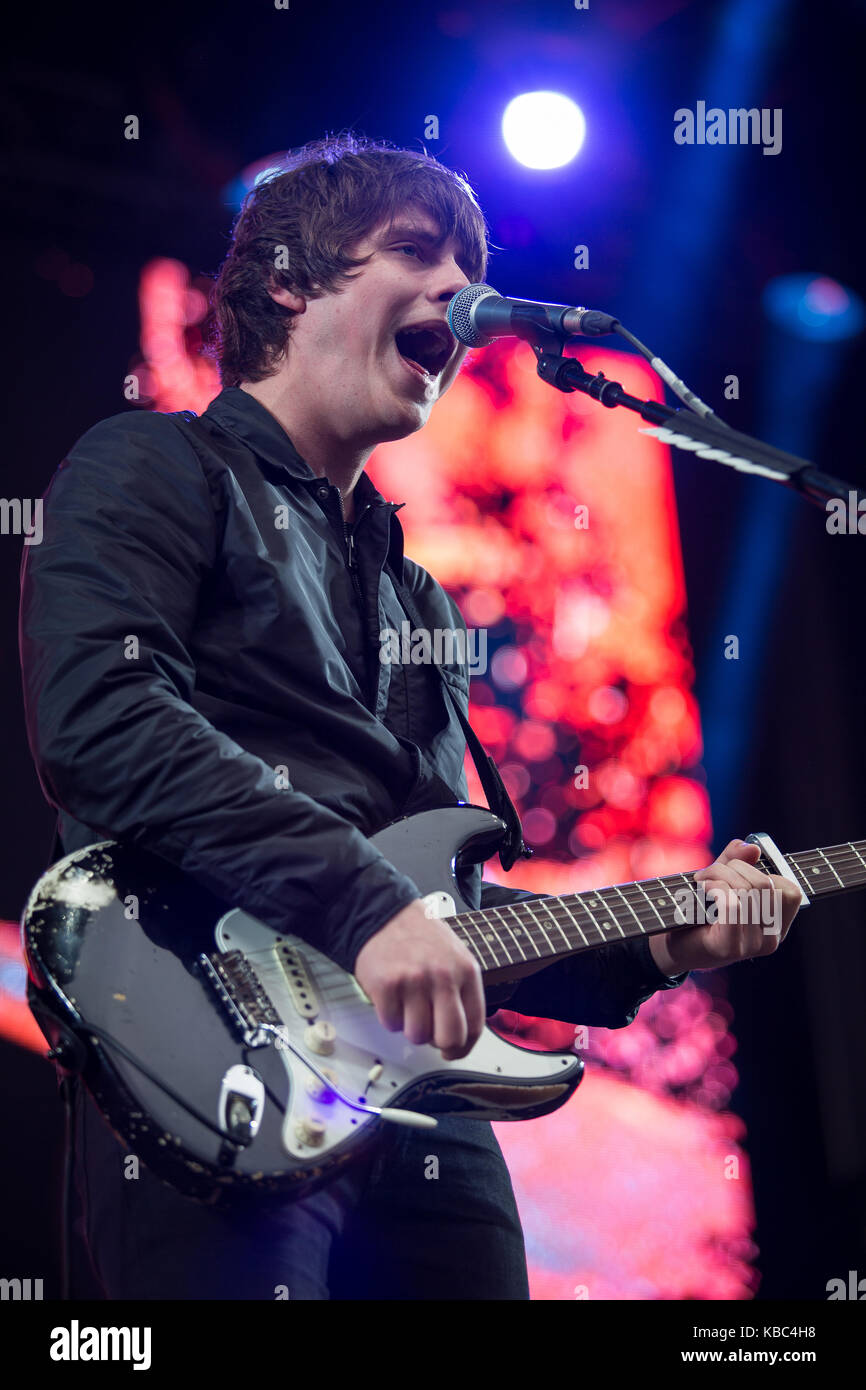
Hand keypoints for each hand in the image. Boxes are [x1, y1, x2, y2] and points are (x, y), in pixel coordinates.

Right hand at [353, 900, 485, 1060]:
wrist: (385, 913)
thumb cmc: (420, 937)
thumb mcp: (455, 956)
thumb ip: (462, 992)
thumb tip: (462, 1035)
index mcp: (466, 971)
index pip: (474, 1027)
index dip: (463, 1047)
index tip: (453, 1051)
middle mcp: (443, 976)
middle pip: (449, 1038)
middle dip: (438, 1044)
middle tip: (430, 1035)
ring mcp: (414, 981)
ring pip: (417, 1036)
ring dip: (410, 1027)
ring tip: (408, 1004)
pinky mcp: (387, 985)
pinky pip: (391, 1024)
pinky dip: (390, 1016)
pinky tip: (393, 996)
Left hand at [648, 838, 802, 975]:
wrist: (672, 944)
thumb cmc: (699, 911)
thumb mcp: (722, 879)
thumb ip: (738, 861)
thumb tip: (754, 848)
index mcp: (777, 925)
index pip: (791, 892)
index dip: (764, 873)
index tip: (738, 872)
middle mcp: (771, 939)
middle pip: (765, 884)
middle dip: (733, 867)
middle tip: (709, 872)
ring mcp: (752, 946)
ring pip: (746, 890)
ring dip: (718, 875)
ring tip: (702, 880)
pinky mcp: (730, 946)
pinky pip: (732, 904)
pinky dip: (715, 888)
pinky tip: (703, 890)